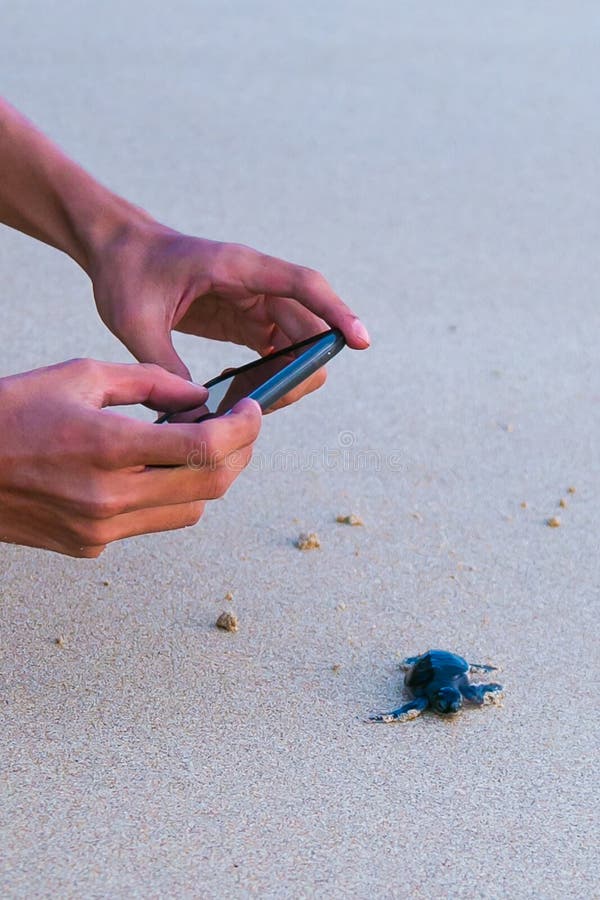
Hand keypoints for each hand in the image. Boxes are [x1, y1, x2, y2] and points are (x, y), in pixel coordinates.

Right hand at [0, 359, 260, 556]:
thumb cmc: (9, 412)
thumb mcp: (79, 375)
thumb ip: (149, 382)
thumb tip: (201, 398)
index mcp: (107, 446)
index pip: (205, 448)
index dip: (244, 428)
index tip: (255, 410)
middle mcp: (108, 497)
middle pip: (210, 486)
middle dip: (240, 454)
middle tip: (243, 428)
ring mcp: (99, 529)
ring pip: (188, 511)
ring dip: (208, 478)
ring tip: (204, 446)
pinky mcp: (89, 546)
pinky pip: (149, 523)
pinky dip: (166, 495)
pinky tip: (155, 469)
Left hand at [90, 221, 369, 394]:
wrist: (115, 250)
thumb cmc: (125, 272)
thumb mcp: (134, 321)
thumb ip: (165, 366)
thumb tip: (197, 411)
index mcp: (237, 267)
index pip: (303, 285)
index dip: (337, 312)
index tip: (361, 341)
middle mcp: (255, 282)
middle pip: (307, 323)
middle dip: (307, 362)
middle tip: (281, 399)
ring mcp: (252, 301)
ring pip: (295, 340)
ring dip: (290, 372)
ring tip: (256, 403)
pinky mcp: (242, 318)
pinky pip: (274, 348)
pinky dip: (271, 372)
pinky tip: (245, 392)